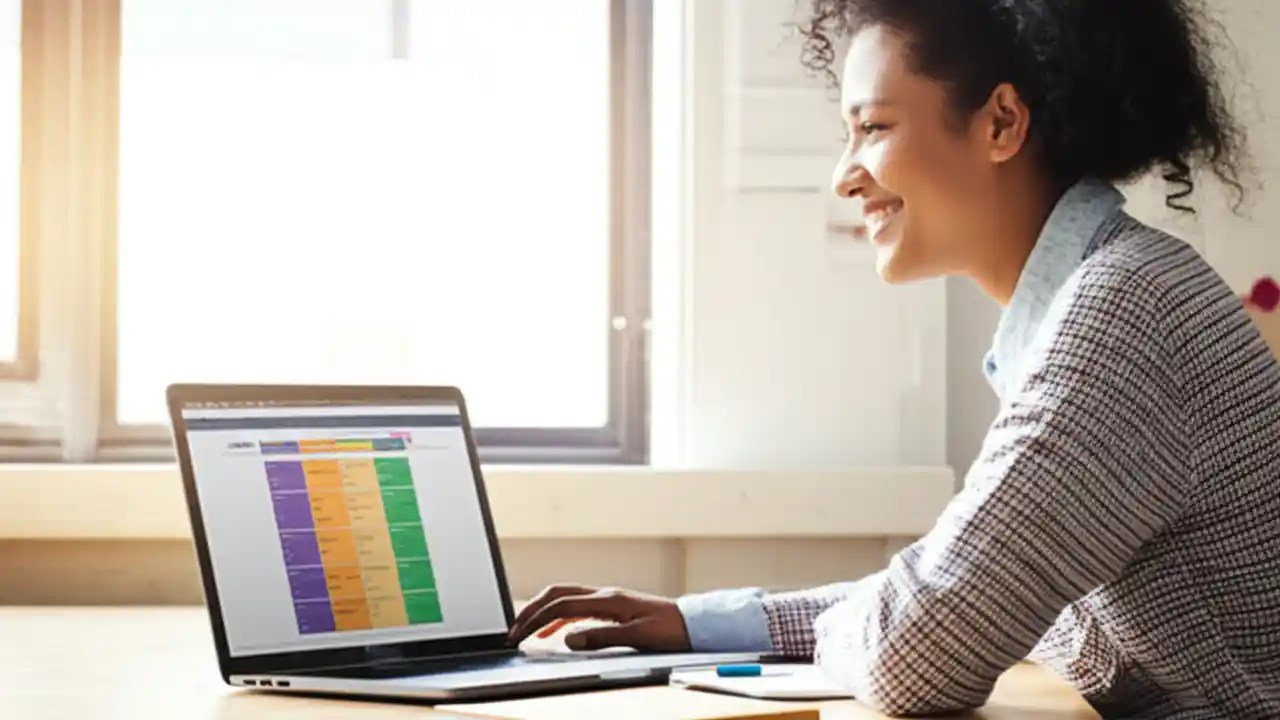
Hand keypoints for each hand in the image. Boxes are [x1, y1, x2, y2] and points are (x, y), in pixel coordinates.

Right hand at [508, 584, 691, 651]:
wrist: (692, 623)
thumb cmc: (670, 629)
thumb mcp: (637, 636)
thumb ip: (601, 637)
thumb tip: (567, 638)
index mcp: (608, 599)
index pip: (562, 606)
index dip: (536, 619)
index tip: (519, 634)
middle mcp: (605, 595)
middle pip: (558, 593)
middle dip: (531, 609)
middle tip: (513, 629)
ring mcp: (608, 599)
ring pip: (565, 597)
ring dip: (542, 610)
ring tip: (525, 629)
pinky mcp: (612, 606)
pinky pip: (577, 606)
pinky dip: (558, 616)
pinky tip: (553, 631)